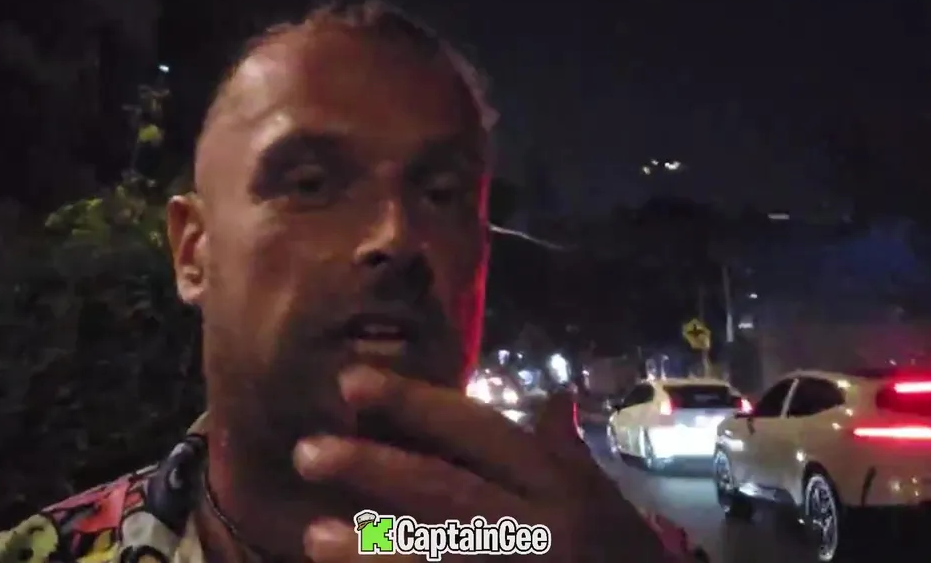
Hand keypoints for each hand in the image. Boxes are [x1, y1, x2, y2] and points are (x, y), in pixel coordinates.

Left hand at [294, 366, 690, 561]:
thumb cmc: (623, 555)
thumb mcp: (601, 497)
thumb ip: (564, 450)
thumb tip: (553, 398)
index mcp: (558, 483)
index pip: (477, 431)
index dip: (414, 405)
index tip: (350, 384)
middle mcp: (540, 525)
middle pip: (447, 491)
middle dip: (375, 469)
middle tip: (307, 453)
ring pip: (442, 556)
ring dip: (373, 550)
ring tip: (313, 537)